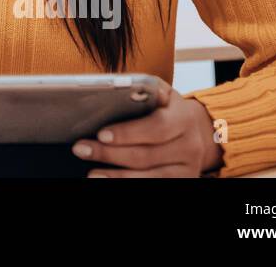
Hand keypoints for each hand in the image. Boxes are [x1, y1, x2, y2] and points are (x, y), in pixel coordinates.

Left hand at [71, 82, 223, 176]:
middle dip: (110, 154)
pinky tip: (108, 180)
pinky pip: (154, 185)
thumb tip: (116, 90)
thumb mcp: (159, 94)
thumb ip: (142, 91)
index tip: (101, 134)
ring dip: (116, 176)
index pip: (156, 127)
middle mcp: (190, 146)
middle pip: (146, 155)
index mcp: (183, 118)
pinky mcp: (183, 181)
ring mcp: (187, 168)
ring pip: (148, 176)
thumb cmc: (165, 108)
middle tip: (81, 149)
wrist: (194, 131)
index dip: (128, 133)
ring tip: (91, 174)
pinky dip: (129, 183)